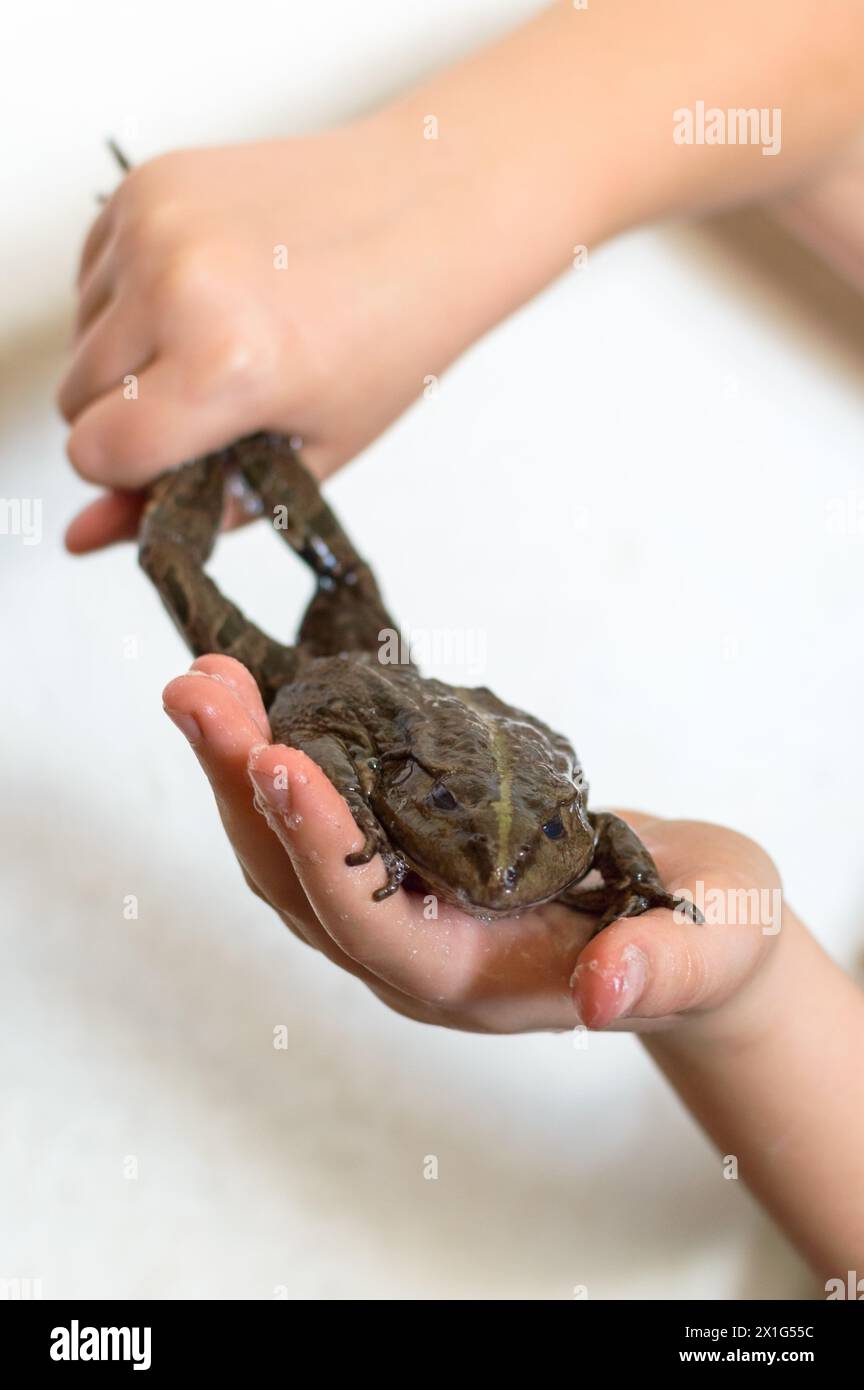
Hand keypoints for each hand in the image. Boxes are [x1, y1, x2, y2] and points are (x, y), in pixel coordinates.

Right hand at [58, 125, 480, 552]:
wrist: (432, 214)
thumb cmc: (391, 336)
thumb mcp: (306, 453)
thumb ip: (194, 504)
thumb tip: (89, 537)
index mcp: (226, 364)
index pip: (96, 454)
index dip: (133, 473)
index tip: (178, 458)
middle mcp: (177, 285)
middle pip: (75, 398)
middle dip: (129, 417)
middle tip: (216, 401)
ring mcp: (155, 223)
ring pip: (79, 337)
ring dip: (130, 357)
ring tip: (224, 339)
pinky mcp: (147, 180)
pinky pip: (90, 275)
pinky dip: (131, 299)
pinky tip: (210, 296)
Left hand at [162, 654, 781, 1035]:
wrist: (685, 922)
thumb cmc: (705, 931)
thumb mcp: (712, 944)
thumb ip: (667, 968)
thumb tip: (605, 993)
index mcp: (470, 979)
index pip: (371, 921)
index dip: (320, 848)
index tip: (277, 761)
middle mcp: (408, 951)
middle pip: (295, 881)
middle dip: (242, 785)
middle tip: (198, 689)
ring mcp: (394, 909)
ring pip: (285, 849)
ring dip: (237, 765)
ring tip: (205, 678)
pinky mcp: (398, 863)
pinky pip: (316, 817)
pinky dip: (276, 758)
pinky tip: (257, 695)